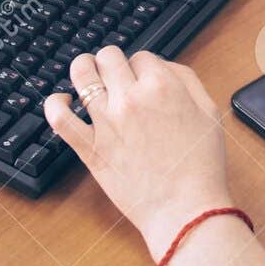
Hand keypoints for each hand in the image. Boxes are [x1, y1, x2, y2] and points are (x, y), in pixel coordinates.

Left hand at [44, 47, 232, 259]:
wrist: (185, 208)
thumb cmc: (201, 165)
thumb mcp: (209, 111)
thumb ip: (187, 80)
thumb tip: (163, 66)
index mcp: (162, 86)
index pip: (142, 56)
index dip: (144, 66)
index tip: (144, 79)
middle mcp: (131, 98)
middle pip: (109, 56)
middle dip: (113, 62)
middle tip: (116, 74)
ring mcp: (106, 122)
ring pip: (81, 74)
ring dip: (83, 68)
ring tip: (86, 74)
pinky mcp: (89, 148)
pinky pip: (60, 118)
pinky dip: (55, 104)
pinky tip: (63, 101)